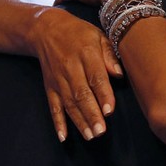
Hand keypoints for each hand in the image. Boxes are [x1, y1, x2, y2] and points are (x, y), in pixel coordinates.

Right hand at [29, 6, 122, 141]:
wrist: (45, 29)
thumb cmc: (79, 33)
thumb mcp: (98, 35)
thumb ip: (109, 54)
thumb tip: (120, 74)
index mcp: (86, 54)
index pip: (96, 77)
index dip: (103, 95)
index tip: (109, 111)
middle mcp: (70, 68)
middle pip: (81, 94)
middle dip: (91, 114)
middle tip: (101, 131)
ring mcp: (58, 79)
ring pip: (69, 103)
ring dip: (79, 121)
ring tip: (90, 136)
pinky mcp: (50, 87)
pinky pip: (53, 106)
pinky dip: (58, 122)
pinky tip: (63, 136)